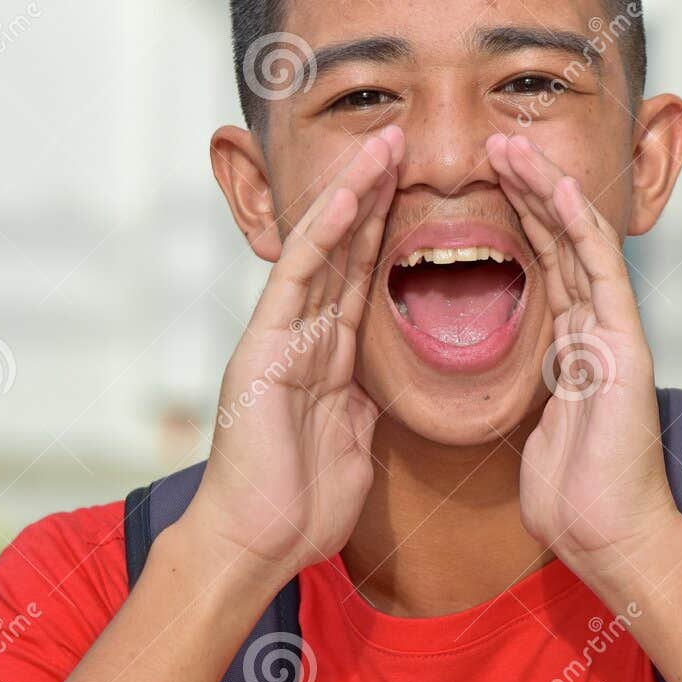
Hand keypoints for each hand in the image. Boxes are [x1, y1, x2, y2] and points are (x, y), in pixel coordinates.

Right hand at [185, 127, 403, 583]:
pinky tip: (351, 192)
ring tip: (386, 143)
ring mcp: (280, 336)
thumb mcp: (352, 444)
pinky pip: (299, 276)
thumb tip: (379, 390)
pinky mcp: (264, 346)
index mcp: (326, 357)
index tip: (423, 189)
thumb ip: (363, 406)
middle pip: (344, 250)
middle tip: (405, 138)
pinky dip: (325, 231)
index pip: (363, 278)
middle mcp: (301, 335)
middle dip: (375, 193)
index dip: (390, 231)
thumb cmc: (301, 505)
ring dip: (355, 192)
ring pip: (322, 248)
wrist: (258, 542)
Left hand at [487, 132, 681, 596]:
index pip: (546, 266)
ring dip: (547, 190)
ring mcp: (615, 334)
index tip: (484, 183)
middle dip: (530, 189)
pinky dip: (580, 228)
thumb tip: (520, 389)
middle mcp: (598, 332)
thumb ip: (534, 397)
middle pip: (562, 242)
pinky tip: (557, 190)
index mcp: (575, 349)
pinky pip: (602, 274)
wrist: (609, 537)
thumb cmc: (574, 499)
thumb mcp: (536, 433)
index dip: (518, 220)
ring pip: (581, 243)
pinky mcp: (624, 348)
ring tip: (513, 146)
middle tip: (496, 142)